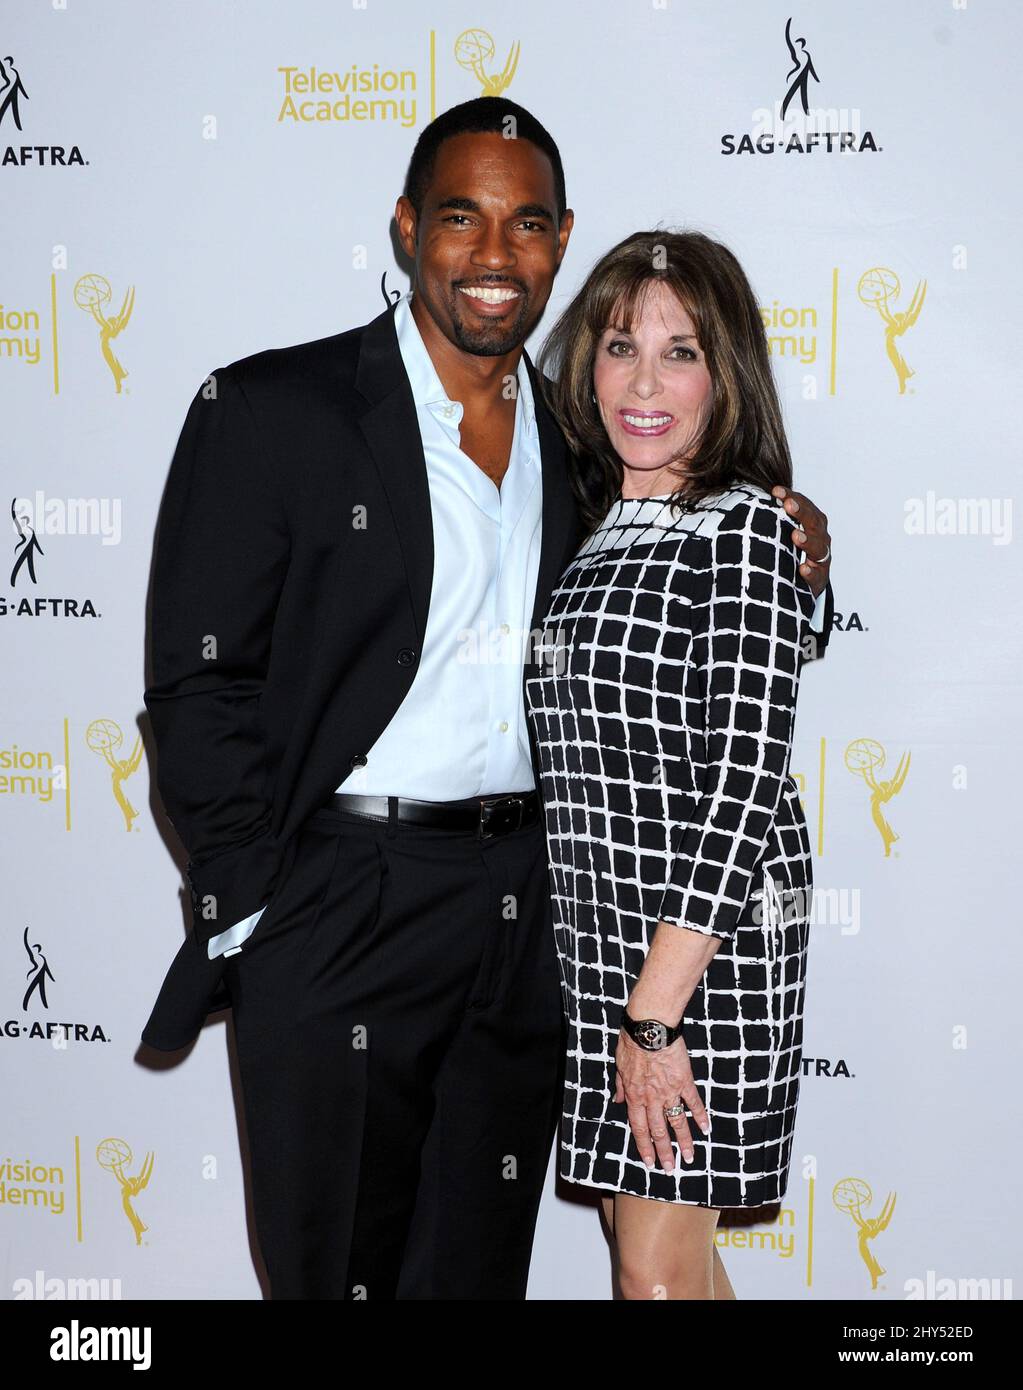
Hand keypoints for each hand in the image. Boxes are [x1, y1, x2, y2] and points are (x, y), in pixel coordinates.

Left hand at [613, 1028, 709, 1171]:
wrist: (649, 1028)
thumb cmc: (631, 1042)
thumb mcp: (619, 1066)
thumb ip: (620, 1086)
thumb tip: (617, 1100)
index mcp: (634, 1096)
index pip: (639, 1128)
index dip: (644, 1147)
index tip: (649, 1162)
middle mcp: (652, 1098)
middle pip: (658, 1131)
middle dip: (664, 1152)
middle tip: (670, 1169)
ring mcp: (669, 1091)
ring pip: (677, 1122)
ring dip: (683, 1141)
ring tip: (689, 1157)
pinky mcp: (684, 1080)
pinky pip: (693, 1102)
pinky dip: (700, 1116)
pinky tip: (705, 1129)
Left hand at [772, 484, 830, 597]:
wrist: (806, 581)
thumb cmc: (792, 551)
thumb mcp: (785, 533)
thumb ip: (774, 519)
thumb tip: (746, 501)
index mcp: (812, 524)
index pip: (805, 506)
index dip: (792, 497)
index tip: (776, 491)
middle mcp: (820, 538)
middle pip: (814, 523)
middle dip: (801, 513)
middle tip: (788, 505)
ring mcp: (821, 558)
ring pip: (818, 548)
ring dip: (807, 541)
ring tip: (796, 536)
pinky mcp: (819, 579)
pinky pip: (817, 575)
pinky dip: (811, 572)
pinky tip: (803, 569)